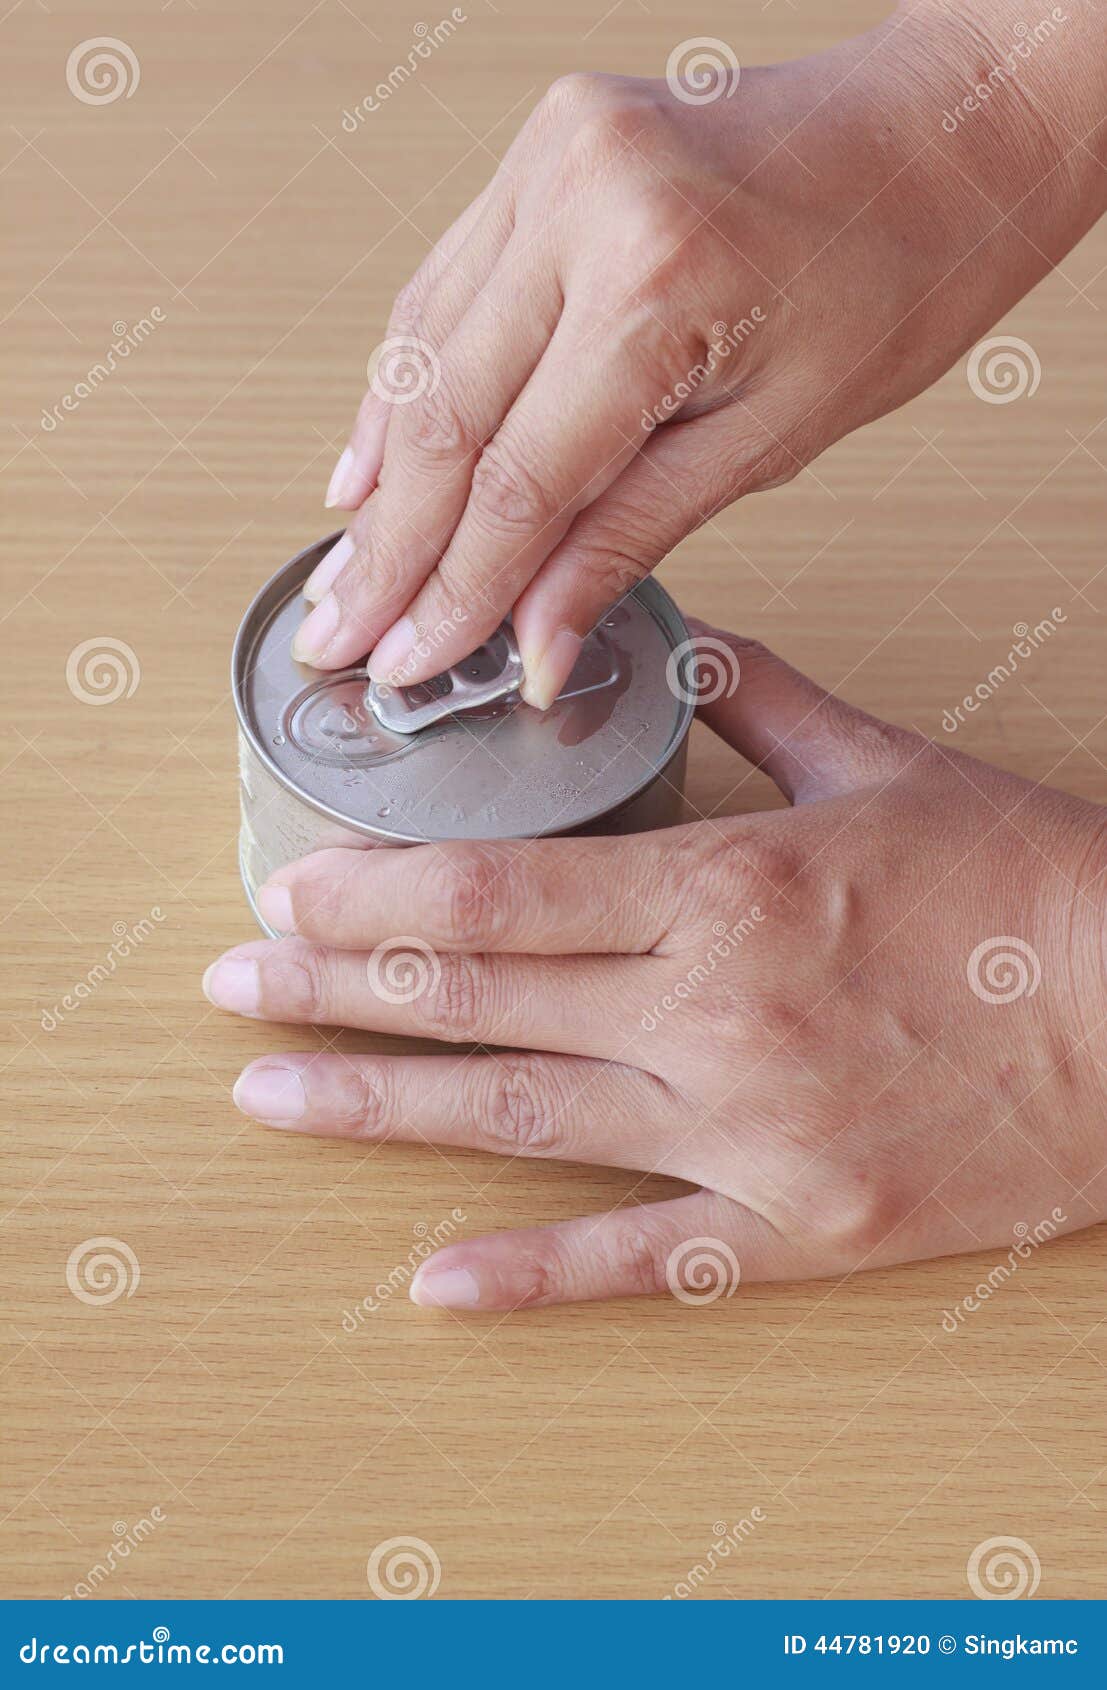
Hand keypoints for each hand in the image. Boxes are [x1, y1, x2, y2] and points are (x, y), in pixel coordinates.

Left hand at [204, 627, 1106, 1308]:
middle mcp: (713, 1016)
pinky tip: (434, 1282)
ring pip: (520, 1118)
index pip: (500, 894)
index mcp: (729, 892)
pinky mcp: (795, 1227)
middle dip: (333, 990)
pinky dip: (532, 1274)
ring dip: (377, 1107)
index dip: (375, 898)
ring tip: (266, 1097)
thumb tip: (674, 637)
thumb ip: (759, 700)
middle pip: (477, 1001)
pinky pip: (640, 1259)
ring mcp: (746, 1134)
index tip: (290, 894)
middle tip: (229, 986)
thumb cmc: (1029, 889)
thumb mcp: (888, 769)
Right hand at [293, 1, 1106, 704]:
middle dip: (389, 552)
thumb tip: (533, 638)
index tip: (410, 665)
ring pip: (424, 352)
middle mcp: (582, 197)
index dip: (456, 591)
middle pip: (447, 419)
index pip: (519, 479)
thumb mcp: (773, 438)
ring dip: (382, 477)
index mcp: (659, 277)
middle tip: (338, 641)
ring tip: (346, 575)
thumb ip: (630, 536)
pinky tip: (372, 466)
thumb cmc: (895, 272)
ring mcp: (549, 159)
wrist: (938, 135)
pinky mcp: (539, 150)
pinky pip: (444, 289)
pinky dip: (407, 387)